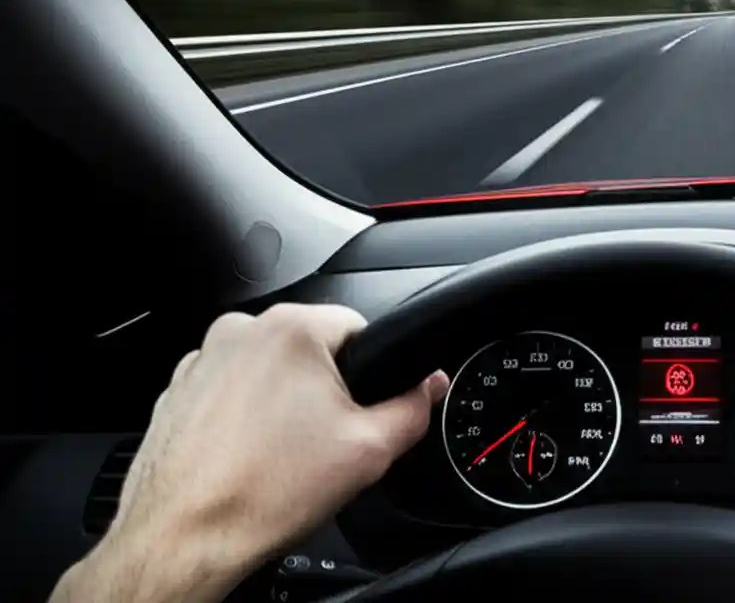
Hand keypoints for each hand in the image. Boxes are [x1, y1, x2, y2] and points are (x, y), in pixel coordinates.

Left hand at [52, 304, 448, 602]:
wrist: (185, 536)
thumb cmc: (263, 492)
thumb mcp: (369, 451)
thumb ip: (412, 409)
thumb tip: (428, 388)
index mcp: (291, 329)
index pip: (358, 326)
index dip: (372, 371)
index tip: (363, 408)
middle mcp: (240, 331)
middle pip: (310, 350)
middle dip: (324, 391)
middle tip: (325, 442)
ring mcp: (202, 360)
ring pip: (269, 372)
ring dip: (282, 403)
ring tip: (282, 455)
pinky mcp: (178, 390)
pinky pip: (231, 392)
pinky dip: (245, 418)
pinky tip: (250, 457)